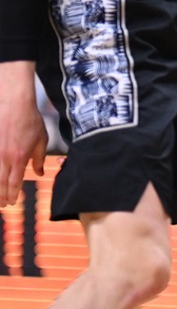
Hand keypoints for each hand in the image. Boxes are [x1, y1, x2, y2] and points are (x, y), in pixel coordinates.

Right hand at [0, 78, 47, 207]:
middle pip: (0, 182)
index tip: (13, 201)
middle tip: (3, 205)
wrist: (15, 104)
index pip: (14, 182)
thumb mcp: (41, 140)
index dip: (13, 194)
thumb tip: (40, 173)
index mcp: (19, 158)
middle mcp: (4, 157)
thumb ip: (40, 159)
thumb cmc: (30, 121)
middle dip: (2, 195)